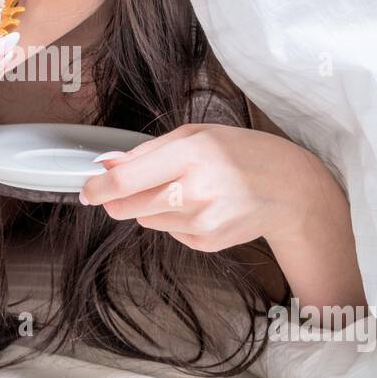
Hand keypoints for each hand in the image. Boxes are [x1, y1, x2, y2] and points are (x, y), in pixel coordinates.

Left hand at [78, 123, 325, 252]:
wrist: (290, 189)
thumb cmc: (241, 154)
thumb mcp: (195, 135)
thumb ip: (146, 151)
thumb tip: (106, 163)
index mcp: (191, 154)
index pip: (127, 180)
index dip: (99, 187)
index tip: (86, 189)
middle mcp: (195, 190)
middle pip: (129, 206)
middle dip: (117, 200)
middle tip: (127, 189)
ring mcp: (202, 221)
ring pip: (146, 219)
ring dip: (152, 206)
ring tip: (186, 189)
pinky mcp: (208, 242)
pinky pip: (170, 232)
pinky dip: (176, 220)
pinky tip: (203, 206)